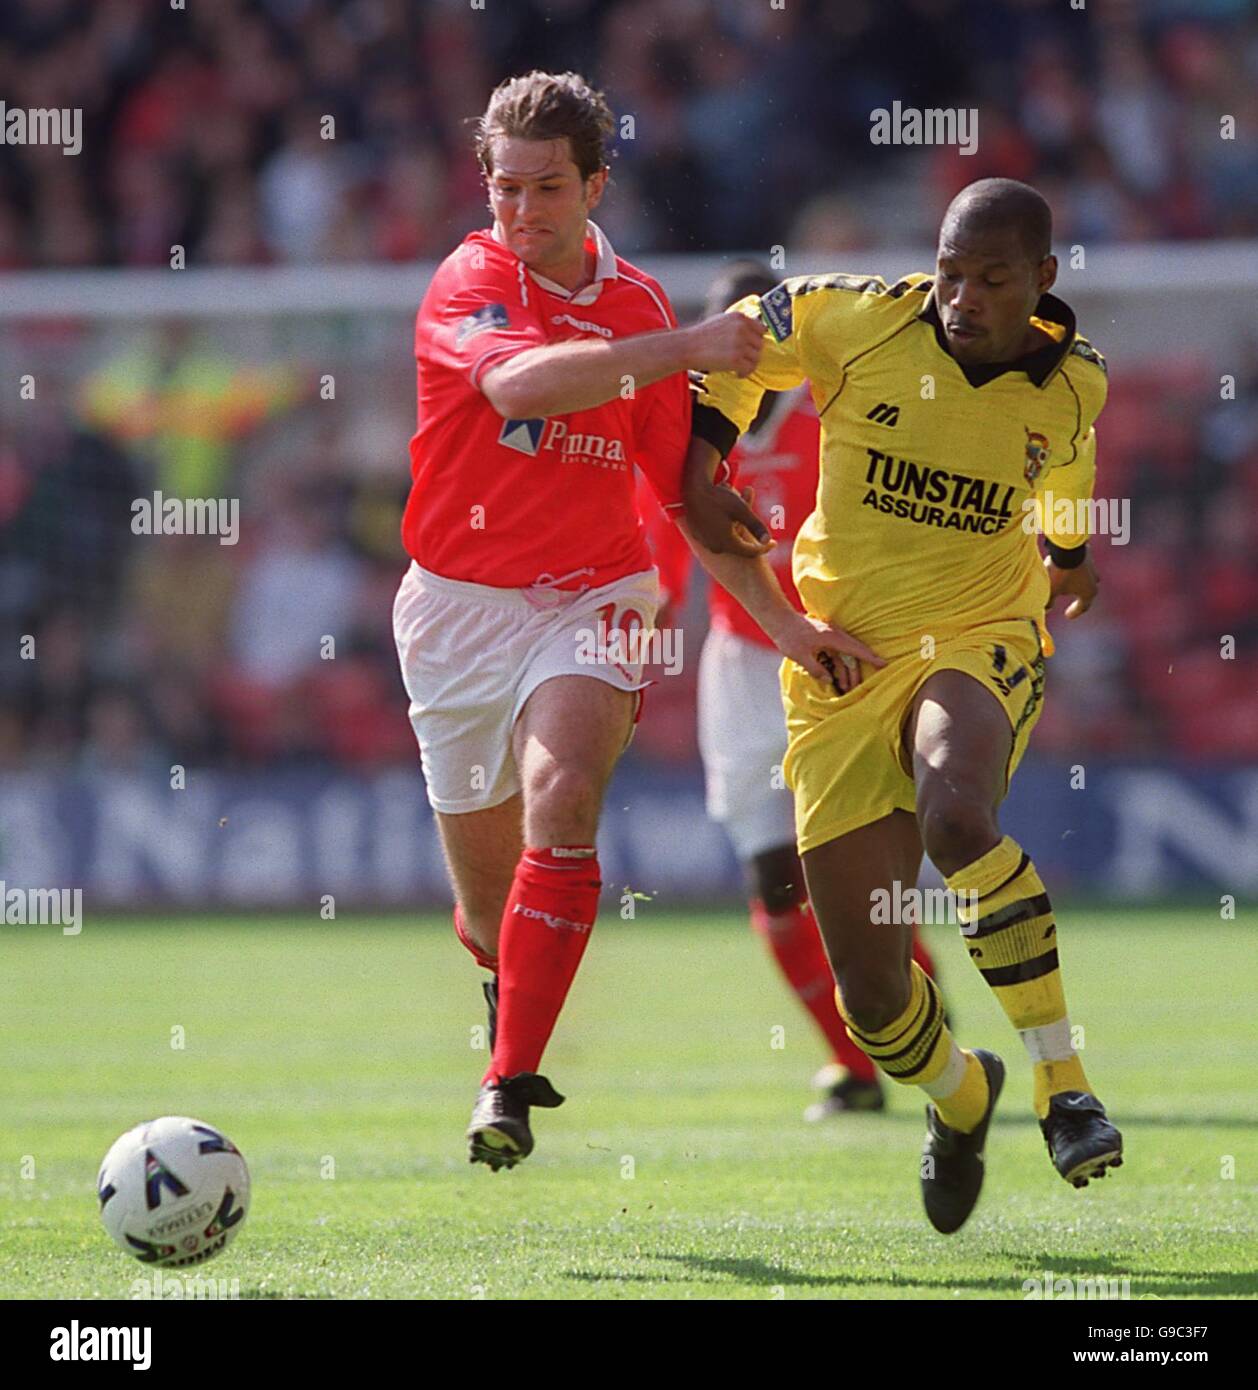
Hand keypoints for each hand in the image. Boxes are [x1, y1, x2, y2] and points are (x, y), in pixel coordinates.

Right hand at [683, 312, 764, 377]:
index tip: (752, 347)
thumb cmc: (700, 336)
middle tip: (744, 359)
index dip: (756, 339)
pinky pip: (749, 368)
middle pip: (759, 344)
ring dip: (749, 364)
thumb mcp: (721, 321)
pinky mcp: (736, 359)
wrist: (688, 347)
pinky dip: (744, 373)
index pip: (761, 329)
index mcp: (739, 318)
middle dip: (752, 353)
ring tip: (739, 367)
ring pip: (756, 358)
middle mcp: (742, 329)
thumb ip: (738, 325)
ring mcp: (739, 344)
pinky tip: (737, 373)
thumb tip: (751, 333)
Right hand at [683, 481, 772, 556]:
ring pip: (728, 536)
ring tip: (738, 498)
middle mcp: (715, 547)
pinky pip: (717, 533)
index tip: (775, 542)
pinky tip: (726, 508)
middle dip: (749, 527)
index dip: (764, 548)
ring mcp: (705, 542)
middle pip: (739, 542)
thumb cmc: (718, 498)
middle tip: (754, 512)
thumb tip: (769, 540)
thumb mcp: (741, 510)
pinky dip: (726, 523)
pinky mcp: (698, 535)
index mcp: (727, 543)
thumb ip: (756, 526)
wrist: (691, 489)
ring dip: (737, 523)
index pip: (751, 551)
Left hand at [765, 611, 885, 692]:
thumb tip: (830, 680)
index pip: (856, 649)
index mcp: (833, 638)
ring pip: (843, 657)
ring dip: (845, 672)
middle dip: (855, 673)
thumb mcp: (800, 656)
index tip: (884, 664)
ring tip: (846, 688)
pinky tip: (836, 678)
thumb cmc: (789, 636)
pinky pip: (835, 655)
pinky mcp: (824, 641)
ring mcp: (830, 638)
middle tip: (856, 689)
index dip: (871, 657)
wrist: (780, 620)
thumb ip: (816, 669)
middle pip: (851, 656)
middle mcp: (835, 636)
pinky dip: (837, 667)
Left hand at [1045, 552, 1099, 618]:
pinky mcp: (1087, 554)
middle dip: (1078, 596)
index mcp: (1089, 592)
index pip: (1083, 607)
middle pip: (1087, 591)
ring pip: (1085, 577)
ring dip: (1076, 581)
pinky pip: (1081, 564)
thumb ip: (1048, 602)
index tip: (1067, 615)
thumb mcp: (1051, 590)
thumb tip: (1046, 609)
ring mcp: (1092, 566)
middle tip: (1070, 600)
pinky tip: (1065, 567)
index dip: (1075, 612)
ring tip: (1066, 582)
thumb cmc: (1060, 573)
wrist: (1067, 547)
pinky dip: (1074, 568)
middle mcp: (1094, 580)